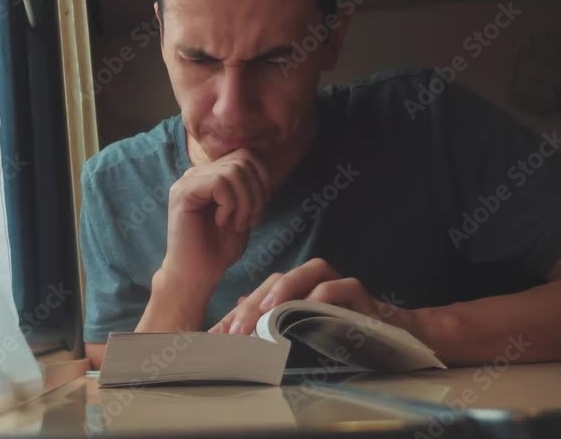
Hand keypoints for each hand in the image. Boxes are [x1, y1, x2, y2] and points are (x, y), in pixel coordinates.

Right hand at [159, 149, 270, 287]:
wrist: (197, 274)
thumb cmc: (219, 248)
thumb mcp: (243, 212)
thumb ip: (249, 188)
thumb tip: (265, 167)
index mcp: (210, 175)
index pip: (245, 154)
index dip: (263, 177)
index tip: (262, 206)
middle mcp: (196, 173)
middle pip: (242, 160)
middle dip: (257, 192)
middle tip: (251, 220)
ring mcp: (187, 181)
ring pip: (233, 171)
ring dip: (245, 201)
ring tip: (239, 223)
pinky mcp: (183, 193)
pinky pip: (219, 183)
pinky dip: (230, 204)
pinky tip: (222, 221)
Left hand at [209, 258, 416, 335]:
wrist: (391, 339)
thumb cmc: (342, 334)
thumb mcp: (300, 333)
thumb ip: (270, 321)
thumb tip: (235, 312)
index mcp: (297, 289)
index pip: (261, 292)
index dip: (239, 312)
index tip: (219, 336)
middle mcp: (314, 281)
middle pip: (279, 280)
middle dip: (255, 304)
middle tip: (238, 330)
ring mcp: (338, 282)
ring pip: (310, 271)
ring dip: (286, 288)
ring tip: (268, 310)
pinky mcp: (361, 292)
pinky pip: (342, 286)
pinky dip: (325, 293)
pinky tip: (310, 306)